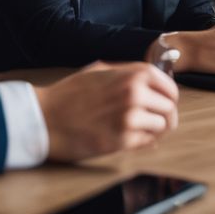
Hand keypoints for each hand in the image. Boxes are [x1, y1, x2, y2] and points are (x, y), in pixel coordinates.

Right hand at [35, 62, 178, 161]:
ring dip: (154, 129)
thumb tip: (152, 83)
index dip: (169, 95)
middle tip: (153, 120)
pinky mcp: (122, 141)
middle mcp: (133, 94)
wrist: (45, 118)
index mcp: (130, 75)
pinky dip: (143, 142)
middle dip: (164, 115)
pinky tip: (128, 138)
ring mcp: (129, 118)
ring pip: (162, 126)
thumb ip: (126, 72)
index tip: (165, 101)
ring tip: (140, 129)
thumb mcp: (97, 70)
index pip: (168, 85)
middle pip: (170, 107)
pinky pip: (148, 142)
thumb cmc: (68, 94)